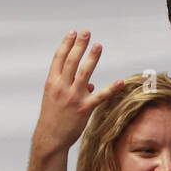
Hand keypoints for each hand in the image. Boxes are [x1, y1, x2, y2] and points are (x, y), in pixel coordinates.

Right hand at [32, 31, 124, 156]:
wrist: (50, 138)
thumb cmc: (53, 117)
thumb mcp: (55, 98)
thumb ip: (70, 88)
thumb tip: (89, 85)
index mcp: (52, 83)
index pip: (59, 59)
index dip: (66, 44)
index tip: (73, 32)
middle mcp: (61, 88)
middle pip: (71, 62)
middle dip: (79, 45)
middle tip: (86, 32)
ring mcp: (72, 98)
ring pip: (84, 74)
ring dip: (92, 58)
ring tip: (98, 45)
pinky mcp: (83, 109)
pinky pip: (100, 97)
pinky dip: (111, 89)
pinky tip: (120, 81)